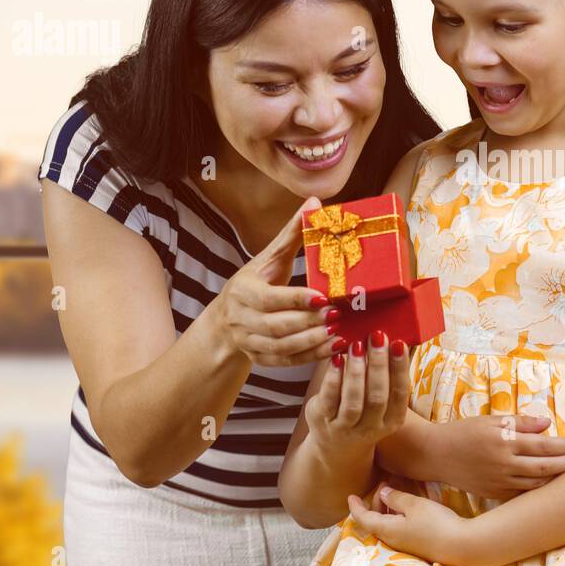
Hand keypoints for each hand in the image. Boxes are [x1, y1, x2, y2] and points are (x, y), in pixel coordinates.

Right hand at [212, 196, 336, 367]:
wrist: (225, 320)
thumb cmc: (254, 283)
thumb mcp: (268, 258)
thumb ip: (291, 234)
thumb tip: (314, 203)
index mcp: (243, 292)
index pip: (270, 299)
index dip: (297, 300)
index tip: (324, 297)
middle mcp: (241, 319)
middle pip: (277, 326)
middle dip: (309, 322)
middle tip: (338, 315)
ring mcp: (249, 342)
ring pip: (281, 348)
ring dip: (312, 341)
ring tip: (339, 332)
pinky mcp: (259, 359)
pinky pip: (286, 362)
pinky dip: (310, 357)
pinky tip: (333, 347)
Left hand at [301, 332, 411, 450]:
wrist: (336, 446)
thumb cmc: (363, 413)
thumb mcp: (381, 401)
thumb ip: (385, 375)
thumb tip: (388, 337)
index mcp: (393, 420)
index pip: (400, 393)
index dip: (399, 368)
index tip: (398, 343)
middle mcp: (372, 427)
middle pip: (377, 396)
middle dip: (378, 364)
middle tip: (377, 336)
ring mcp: (346, 428)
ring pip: (354, 400)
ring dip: (356, 371)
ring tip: (357, 345)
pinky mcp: (323, 421)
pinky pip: (329, 398)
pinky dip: (334, 377)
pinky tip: (337, 359)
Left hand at [348, 484, 483, 565]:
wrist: (461, 545)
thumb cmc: (435, 523)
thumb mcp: (414, 505)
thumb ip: (396, 498)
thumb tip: (383, 493)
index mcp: (386, 529)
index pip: (363, 519)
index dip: (355, 507)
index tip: (350, 496)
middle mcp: (392, 538)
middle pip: (375, 519)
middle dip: (376, 501)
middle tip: (385, 484)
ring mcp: (405, 542)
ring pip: (387, 523)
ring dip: (387, 507)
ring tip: (396, 491)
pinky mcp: (417, 542)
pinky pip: (399, 526)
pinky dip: (397, 514)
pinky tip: (408, 505)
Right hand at [435, 414, 564, 500]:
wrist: (436, 454)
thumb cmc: (464, 432)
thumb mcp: (491, 420)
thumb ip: (520, 422)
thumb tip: (547, 424)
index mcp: (504, 442)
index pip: (543, 446)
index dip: (564, 446)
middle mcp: (504, 464)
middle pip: (545, 467)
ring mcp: (499, 482)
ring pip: (536, 483)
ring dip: (556, 476)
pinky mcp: (494, 494)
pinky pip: (522, 492)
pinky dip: (538, 487)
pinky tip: (548, 479)